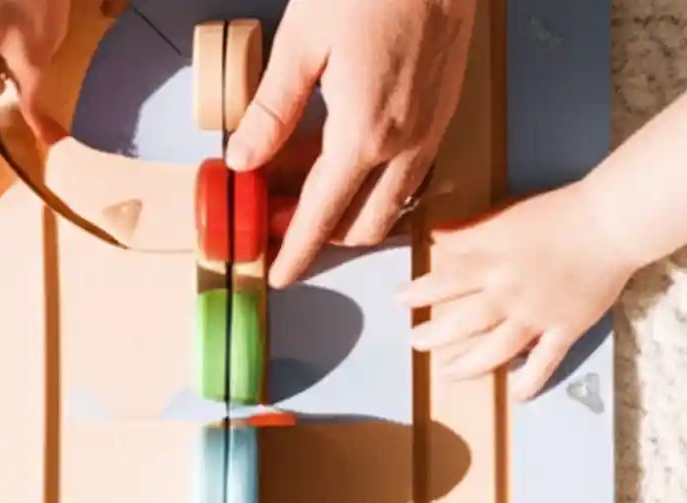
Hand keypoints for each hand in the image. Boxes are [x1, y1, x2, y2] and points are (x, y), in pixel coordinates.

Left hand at [227, 0, 475, 287]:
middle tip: (278, 221)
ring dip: (350, 212)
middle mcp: (404, 146)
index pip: (321, 217)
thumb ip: (272, 110)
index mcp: (364, 135)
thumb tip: (243, 159)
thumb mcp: (303, 42)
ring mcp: (430, 132)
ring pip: (390, 203)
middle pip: (361, 225)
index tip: (277, 276)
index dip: (295, 252)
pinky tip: (348, 157)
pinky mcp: (443, 113)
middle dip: (320, 236)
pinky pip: (409, 173)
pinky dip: (376, 184)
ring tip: (307, 189)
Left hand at [399, 183, 638, 400]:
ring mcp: (536, 317)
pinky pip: (544, 363)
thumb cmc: (557, 214)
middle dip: (434, 336)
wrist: (609, 225)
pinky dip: (529, 381)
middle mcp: (508, 295)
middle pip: (463, 323)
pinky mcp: (565, 329)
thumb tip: (434, 234)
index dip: (419, 292)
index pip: (445, 282)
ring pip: (494, 350)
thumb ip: (469, 231)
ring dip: (468, 365)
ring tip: (447, 374)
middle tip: (415, 343)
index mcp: (492, 263)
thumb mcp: (506, 216)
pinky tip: (515, 394)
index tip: (399, 300)